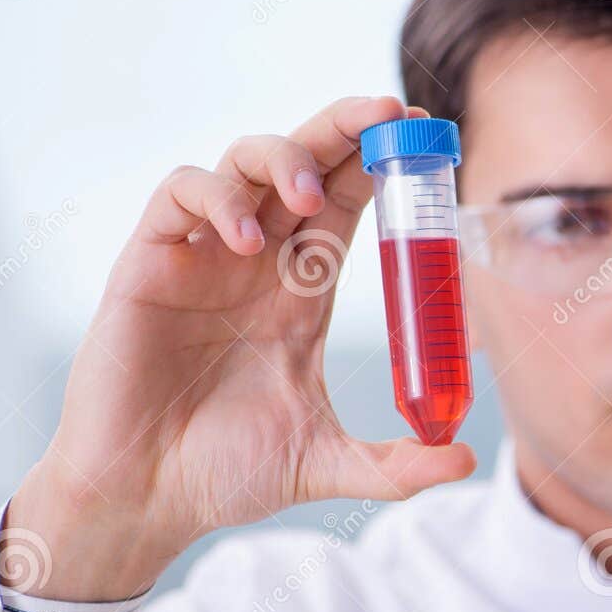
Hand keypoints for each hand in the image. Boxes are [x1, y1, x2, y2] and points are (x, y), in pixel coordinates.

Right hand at [5, 97, 476, 600]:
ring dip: (282, 157)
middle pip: (304, 164)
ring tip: (309, 190)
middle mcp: (257, 262)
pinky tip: (245, 240)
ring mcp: (202, 258)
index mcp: (302, 291)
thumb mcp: (328, 465)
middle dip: (343, 128)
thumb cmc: (226, 474)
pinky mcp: (149, 264)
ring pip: (241, 163)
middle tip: (386, 112)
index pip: (348, 203)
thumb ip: (397, 465)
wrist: (145, 499)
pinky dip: (215, 198)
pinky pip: (179, 194)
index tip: (423, 134)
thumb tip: (466, 460)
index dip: (381, 164)